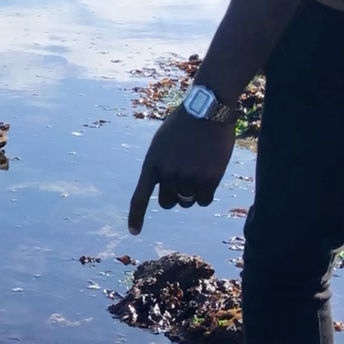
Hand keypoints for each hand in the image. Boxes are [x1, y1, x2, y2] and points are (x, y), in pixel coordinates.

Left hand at [128, 106, 236, 234]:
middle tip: (183, 180)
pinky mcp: (209, 179)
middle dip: (174, 197)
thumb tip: (168, 189)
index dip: (136, 217)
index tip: (133, 232)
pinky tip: (210, 174)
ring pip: (187, 202)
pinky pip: (204, 200)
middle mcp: (167, 174)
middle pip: (167, 203)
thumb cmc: (183, 125)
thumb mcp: (162, 144)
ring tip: (198, 170)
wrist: (206, 110)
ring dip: (192, 193)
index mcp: (151, 164)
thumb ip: (161, 166)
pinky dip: (206, 193)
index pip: (139, 197)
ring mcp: (188, 177)